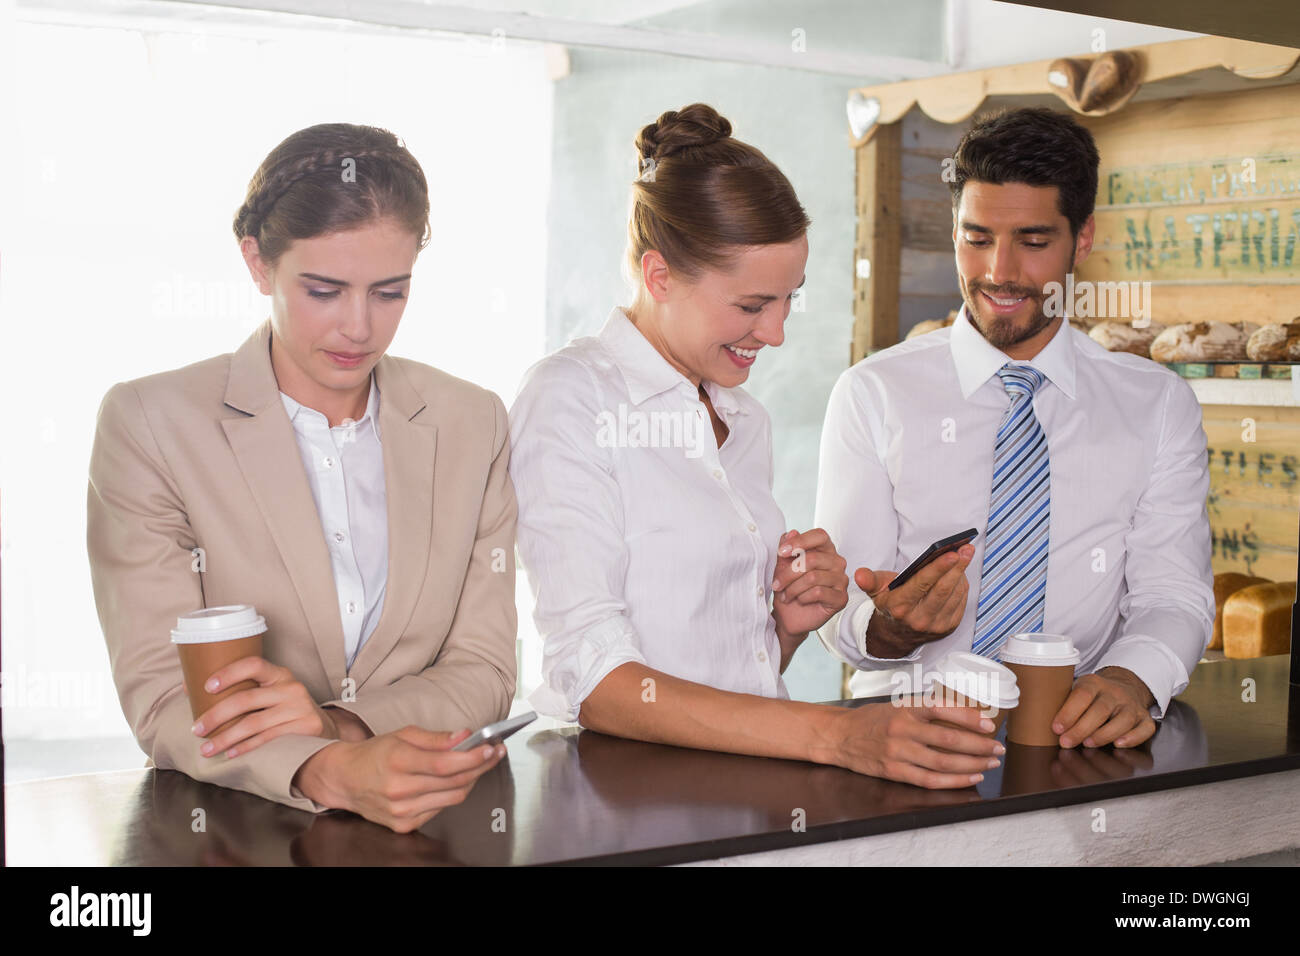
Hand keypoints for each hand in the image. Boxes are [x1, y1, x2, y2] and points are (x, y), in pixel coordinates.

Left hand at [192, 656, 340, 758]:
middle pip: (246, 699)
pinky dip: (245, 748)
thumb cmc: (286, 710)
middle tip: (196, 729)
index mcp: (280, 674)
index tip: (207, 687)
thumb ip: (244, 690)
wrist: (324, 729)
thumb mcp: (272, 693)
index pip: (253, 664)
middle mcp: (291, 688)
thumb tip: (192, 690)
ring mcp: (300, 708)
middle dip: (216, 715)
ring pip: (253, 724)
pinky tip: (230, 753)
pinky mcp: (305, 727)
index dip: (229, 673)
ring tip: (206, 748)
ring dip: (225, 738)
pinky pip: (267, 739)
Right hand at [292, 727, 505, 832]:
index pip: (445, 764)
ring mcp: (401, 811)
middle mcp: (399, 789)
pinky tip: (456, 781)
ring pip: (452, 797)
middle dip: (480, 766)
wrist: (344, 780)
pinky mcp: (404, 824)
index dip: (473, 757)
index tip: (491, 748)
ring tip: (480, 764)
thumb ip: (436, 738)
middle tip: (494, 753)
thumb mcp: (403, 735)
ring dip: (471, 780)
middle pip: (453, 781)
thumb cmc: (374, 754)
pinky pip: (440, 809)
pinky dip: (452, 794)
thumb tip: (465, 736)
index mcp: (397, 761)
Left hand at [771, 528, 848, 663]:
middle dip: (788, 573)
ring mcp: (841, 580)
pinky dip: (803, 597)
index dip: (800, 541)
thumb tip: (791, 532)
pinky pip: (819, 592)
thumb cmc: (788, 588)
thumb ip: (786, 549)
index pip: (820, 535)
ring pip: (813, 577)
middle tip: (776, 584)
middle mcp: (837, 562)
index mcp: (825, 549)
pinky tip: (800, 600)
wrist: (789, 616)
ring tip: (785, 595)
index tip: (781, 552)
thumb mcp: (782, 566)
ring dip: (793, 588)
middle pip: (812, 559)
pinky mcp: (841, 598)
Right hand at [817, 698, 1003, 788]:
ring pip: (943, 762)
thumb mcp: (897, 706)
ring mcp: (898, 752)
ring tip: (989, 763)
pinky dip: (954, 781)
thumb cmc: (872, 720)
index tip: (988, 724)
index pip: (942, 709)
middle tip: (997, 747)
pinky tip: (970, 777)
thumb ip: (925, 711)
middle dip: (978, 745)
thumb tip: (964, 717)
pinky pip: (930, 779)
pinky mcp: (894, 771)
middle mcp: (902, 729)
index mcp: (905, 708)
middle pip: (948, 739)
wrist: (839, 736)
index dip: (968, 717)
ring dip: (971, 764)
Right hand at [856, 543, 974, 658]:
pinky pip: (960, 603)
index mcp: (899, 607)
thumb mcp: (876, 591)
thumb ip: (869, 580)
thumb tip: (859, 574)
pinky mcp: (948, 628)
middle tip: (966, 549)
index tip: (951, 553)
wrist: (895, 635)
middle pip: (943, 589)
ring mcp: (935, 626)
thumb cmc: (889, 604)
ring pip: (954, 595)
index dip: (938, 568)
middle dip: (957, 567)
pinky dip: (962, 586)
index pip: (922, 585)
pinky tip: (960, 574)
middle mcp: (918, 619)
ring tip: (964, 556)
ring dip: (961, 574)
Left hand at [1053, 668, 1156, 748]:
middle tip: (1066, 742)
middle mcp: (1115, 693)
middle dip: (1081, 728)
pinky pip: (1145, 728)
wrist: (1124, 685)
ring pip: (1123, 720)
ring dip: (1104, 734)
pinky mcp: (1145, 718)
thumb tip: (1038, 722)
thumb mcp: (1077, 690)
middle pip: (1100, 710)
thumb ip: (1064, 703)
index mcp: (1094, 682)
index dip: (1069, 712)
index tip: (1056, 728)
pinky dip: (1133, 737)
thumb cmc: (1093, 694)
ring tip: (1088, 744)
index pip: (1082, 695)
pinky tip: (1119, 744)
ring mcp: (1132, 705)